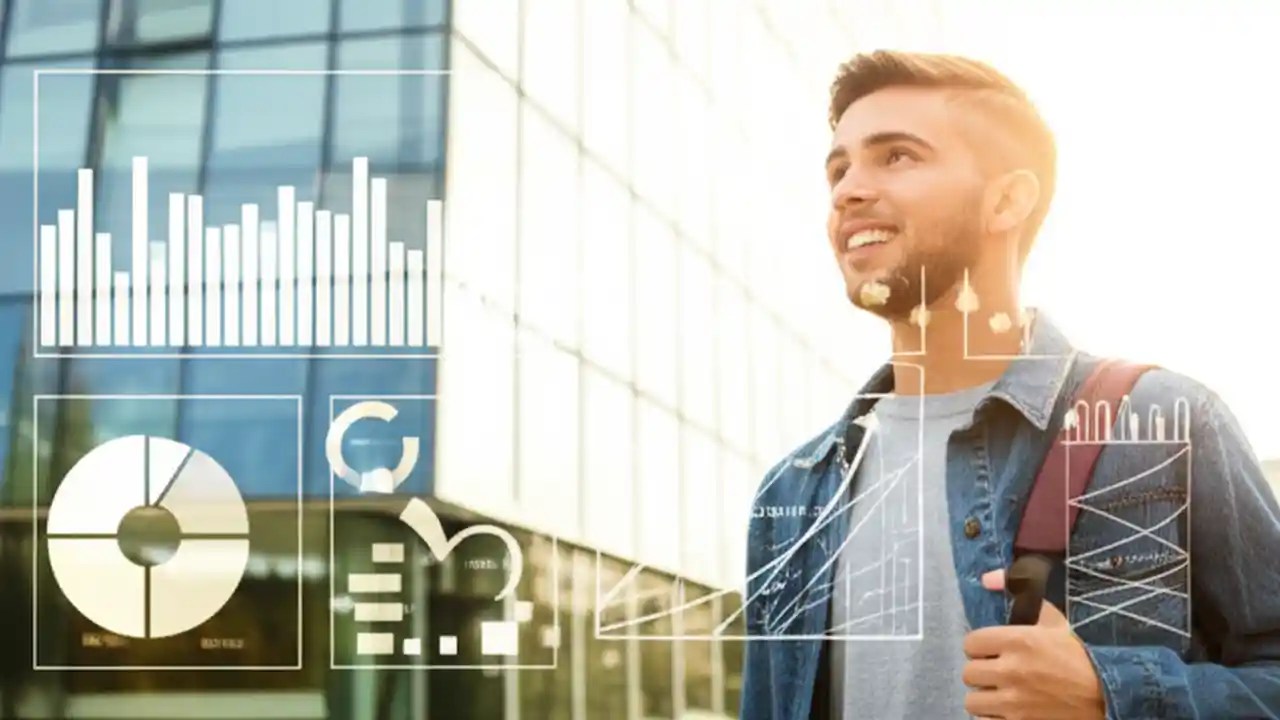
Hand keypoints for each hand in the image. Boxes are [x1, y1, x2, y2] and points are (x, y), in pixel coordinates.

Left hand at [962, 569, 1106, 719]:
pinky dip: (993, 718)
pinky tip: (1007, 710)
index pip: (971, 643)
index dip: (979, 646)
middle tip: (995, 672)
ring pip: (973, 701)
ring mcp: (1015, 702)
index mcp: (1018, 641)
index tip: (990, 650)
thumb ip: (1021, 595)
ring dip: (985, 697)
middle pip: (968, 672)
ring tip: (999, 693)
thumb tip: (986, 577)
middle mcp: (1011, 671)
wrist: (1112, 694)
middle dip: (981, 671)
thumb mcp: (1056, 620)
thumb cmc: (1083, 655)